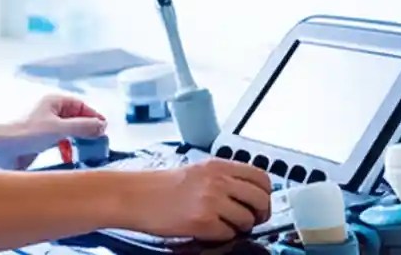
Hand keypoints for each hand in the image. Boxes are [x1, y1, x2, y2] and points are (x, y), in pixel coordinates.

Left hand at [0, 94, 107, 169]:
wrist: (1, 148)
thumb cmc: (26, 133)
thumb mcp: (59, 129)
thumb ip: (83, 127)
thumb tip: (102, 126)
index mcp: (54, 102)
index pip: (80, 105)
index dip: (93, 116)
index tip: (104, 129)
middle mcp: (50, 111)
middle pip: (75, 118)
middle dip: (87, 129)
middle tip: (98, 142)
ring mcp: (45, 126)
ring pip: (68, 130)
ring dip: (77, 140)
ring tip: (87, 151)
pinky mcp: (40, 140)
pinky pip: (59, 141)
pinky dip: (67, 147)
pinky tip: (69, 156)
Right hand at [130, 159, 272, 242]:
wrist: (135, 196)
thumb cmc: (161, 186)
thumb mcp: (197, 171)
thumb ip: (224, 177)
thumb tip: (249, 194)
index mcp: (218, 165)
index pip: (261, 177)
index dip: (265, 194)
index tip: (259, 203)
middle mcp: (218, 180)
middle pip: (261, 199)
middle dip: (259, 214)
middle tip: (250, 219)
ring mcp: (211, 201)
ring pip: (247, 219)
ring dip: (239, 226)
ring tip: (223, 224)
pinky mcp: (203, 222)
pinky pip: (228, 234)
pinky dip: (222, 236)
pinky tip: (208, 230)